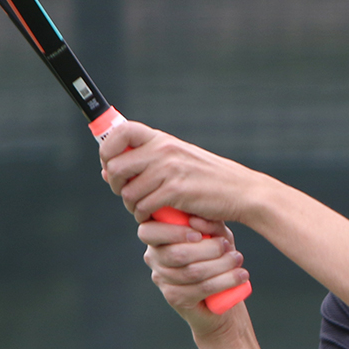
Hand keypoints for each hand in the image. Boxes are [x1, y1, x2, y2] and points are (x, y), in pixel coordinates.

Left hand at [98, 120, 254, 223]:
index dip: (107, 149)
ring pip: (128, 192)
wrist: (242, 192)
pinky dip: (144, 216)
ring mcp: (169, 170)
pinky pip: (144, 207)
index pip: (120, 132)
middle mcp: (163, 150)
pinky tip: (155, 216)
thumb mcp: (178, 161)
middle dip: (116, 186)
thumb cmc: (209, 179)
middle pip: (115, 167)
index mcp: (163, 139)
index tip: (111, 165)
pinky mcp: (176, 191)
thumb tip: (106, 170)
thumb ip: (145, 162)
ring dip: (131, 206)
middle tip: (128, 195)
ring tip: (144, 209)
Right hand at [140, 213, 251, 333]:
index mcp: (158, 237)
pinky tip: (240, 276)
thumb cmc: (217, 256)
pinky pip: (200, 288)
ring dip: (221, 265)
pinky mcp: (175, 298)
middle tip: (228, 247)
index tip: (199, 235)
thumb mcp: (216, 234)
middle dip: (208, 250)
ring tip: (237, 260)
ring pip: (191, 272)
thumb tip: (195, 221)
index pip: (148, 232)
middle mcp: (154, 258)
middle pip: (176, 254)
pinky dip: (225, 281)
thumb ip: (208, 223)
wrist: (224, 293)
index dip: (173, 232)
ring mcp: (162, 280)